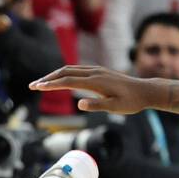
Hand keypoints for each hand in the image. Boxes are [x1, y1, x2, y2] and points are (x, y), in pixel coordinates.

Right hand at [30, 65, 155, 114]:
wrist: (145, 90)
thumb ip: (98, 105)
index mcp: (96, 81)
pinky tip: (61, 78)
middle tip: (32, 86)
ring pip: (70, 69)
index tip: (37, 87)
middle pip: (65, 72)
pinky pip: (77, 69)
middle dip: (47, 78)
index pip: (68, 82)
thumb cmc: (132, 102)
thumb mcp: (116, 108)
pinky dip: (64, 72)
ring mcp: (96, 70)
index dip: (51, 85)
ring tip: (42, 82)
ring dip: (54, 74)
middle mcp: (94, 72)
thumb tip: (80, 104)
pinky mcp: (99, 71)